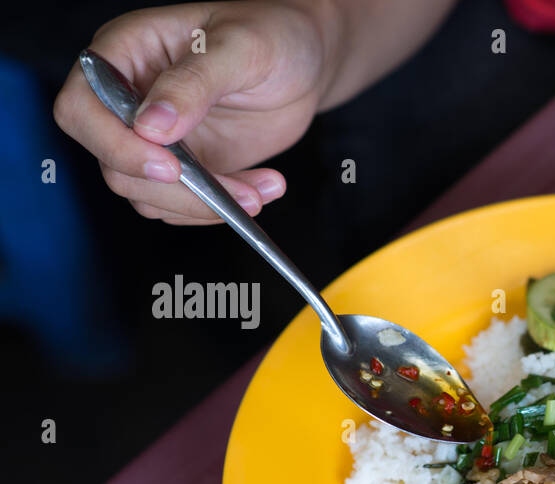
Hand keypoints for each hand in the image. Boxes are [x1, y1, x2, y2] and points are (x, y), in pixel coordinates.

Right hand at [53, 2, 336, 223]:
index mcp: (124, 54)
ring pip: (147, 195)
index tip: (169, 166)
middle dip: (175, 190)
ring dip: (205, 207)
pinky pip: (183, 205)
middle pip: (114, 164)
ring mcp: (156, 139)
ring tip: (262, 190)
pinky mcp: (187, 167)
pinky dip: (221, 210)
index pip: (82, 108)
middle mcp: (130, 99)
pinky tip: (262, 188)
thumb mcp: (240, 48)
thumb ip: (194, 83)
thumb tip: (151, 126)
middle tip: (233, 196)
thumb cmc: (271, 34)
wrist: (305, 63)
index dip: (115, 145)